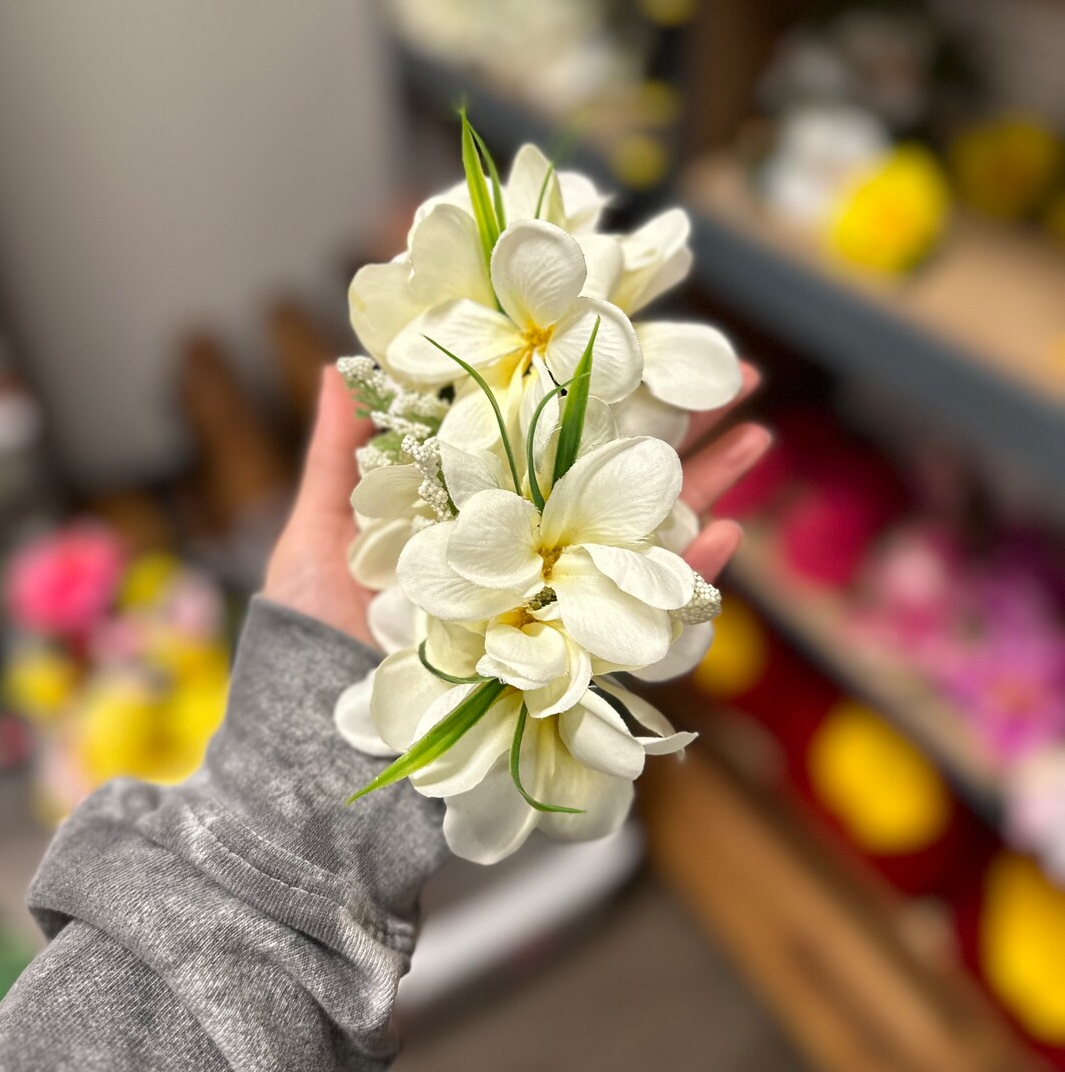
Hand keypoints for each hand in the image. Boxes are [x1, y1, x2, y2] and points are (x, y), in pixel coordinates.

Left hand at [264, 364, 769, 641]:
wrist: (322, 734)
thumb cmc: (312, 636)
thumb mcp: (318, 533)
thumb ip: (339, 453)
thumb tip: (337, 363)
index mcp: (478, 506)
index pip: (552, 435)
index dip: (600, 389)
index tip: (641, 337)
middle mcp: (529, 548)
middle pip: (616, 476)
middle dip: (682, 426)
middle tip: (741, 375)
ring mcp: (556, 599)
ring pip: (645, 534)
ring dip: (707, 487)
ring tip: (759, 438)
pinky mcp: (574, 656)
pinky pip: (645, 616)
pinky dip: (691, 580)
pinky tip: (729, 536)